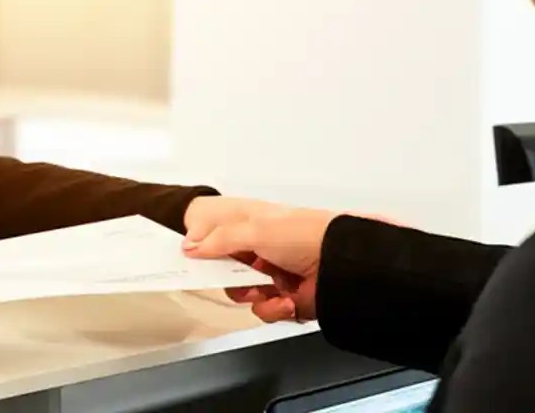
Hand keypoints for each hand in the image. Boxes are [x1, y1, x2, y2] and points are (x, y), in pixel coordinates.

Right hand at [182, 196, 338, 322]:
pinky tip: (286, 300)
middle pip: (226, 269)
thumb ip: (219, 239)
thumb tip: (190, 246)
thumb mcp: (255, 229)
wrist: (344, 265)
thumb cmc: (305, 235)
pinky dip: (272, 308)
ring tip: (267, 290)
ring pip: (243, 293)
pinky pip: (264, 310)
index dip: (205, 246)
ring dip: (252, 295)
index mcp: (254, 225)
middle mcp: (262, 249)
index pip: (219, 234)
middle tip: (232, 277)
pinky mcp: (286, 299)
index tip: (192, 257)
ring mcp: (274, 275)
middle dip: (228, 277)